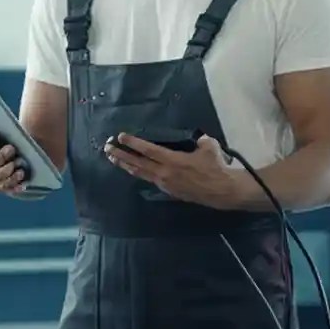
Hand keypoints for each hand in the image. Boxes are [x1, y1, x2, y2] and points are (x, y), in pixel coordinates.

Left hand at [104, 132, 254, 209]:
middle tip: (107, 148)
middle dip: (121, 155)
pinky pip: (150, 180)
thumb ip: (198, 140)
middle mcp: (164, 173)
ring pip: (141, 174)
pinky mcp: (169, 192)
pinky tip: (135, 170)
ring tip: (114, 159)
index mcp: (172, 160)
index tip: (121, 136)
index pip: (147, 150)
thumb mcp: (208, 146)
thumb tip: (195, 139)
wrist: (222, 191)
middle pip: (137, 163)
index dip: (133, 143)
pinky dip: (140, 174)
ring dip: (126, 166)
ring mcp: (165, 184)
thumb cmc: (215, 166)